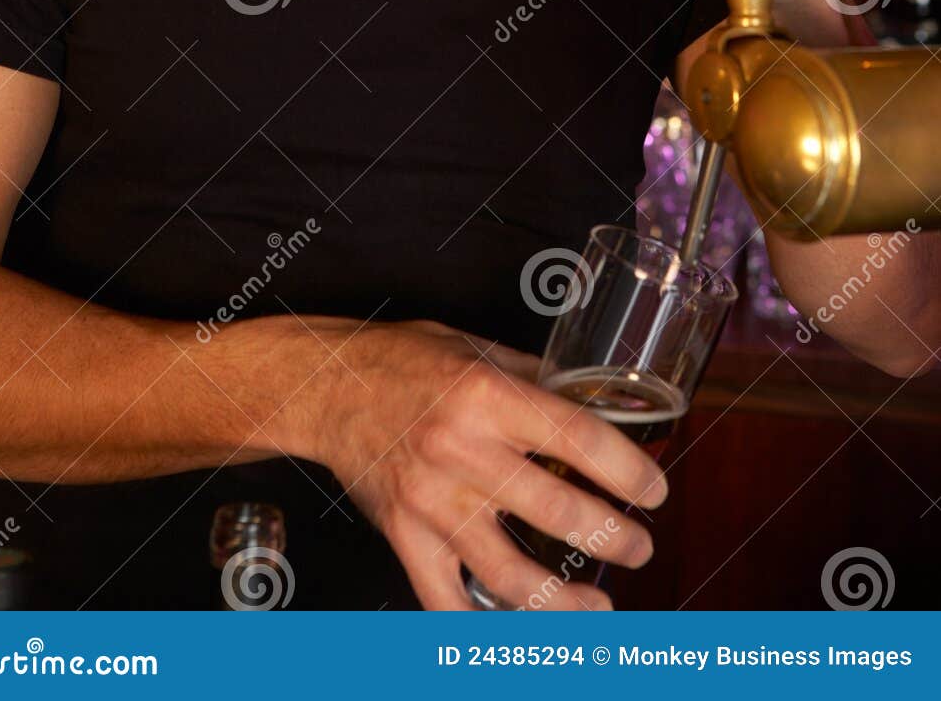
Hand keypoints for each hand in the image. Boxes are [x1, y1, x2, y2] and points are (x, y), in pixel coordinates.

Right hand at [312, 319, 665, 610]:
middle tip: (638, 547)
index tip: (655, 491)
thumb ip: (536, 378)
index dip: (628, 471)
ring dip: (567, 602)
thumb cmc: (403, 359)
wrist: (326, 384)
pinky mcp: (404, 537)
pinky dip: (483, 630)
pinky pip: (447, 604)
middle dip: (614, 538)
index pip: (578, 439)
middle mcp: (462, 451)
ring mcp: (431, 503)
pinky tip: (518, 634)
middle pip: (559, 513)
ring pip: (512, 576)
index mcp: (487, 395)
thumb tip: (597, 401)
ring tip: (599, 606)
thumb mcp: (477, 348)